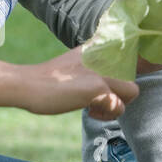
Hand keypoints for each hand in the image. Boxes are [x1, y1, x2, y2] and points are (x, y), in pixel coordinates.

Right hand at [20, 47, 138, 118]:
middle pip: (134, 77)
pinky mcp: (99, 88)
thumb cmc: (50, 79)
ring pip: (133, 91)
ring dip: (116, 105)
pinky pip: (118, 106)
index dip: (128, 73)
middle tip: (98, 100)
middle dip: (120, 94)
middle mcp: (107, 55)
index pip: (133, 56)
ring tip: (94, 106)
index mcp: (102, 47)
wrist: (28, 84)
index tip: (108, 85)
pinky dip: (106, 114)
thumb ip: (95, 64)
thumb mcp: (78, 62)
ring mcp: (104, 72)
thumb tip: (109, 79)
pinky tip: (89, 111)